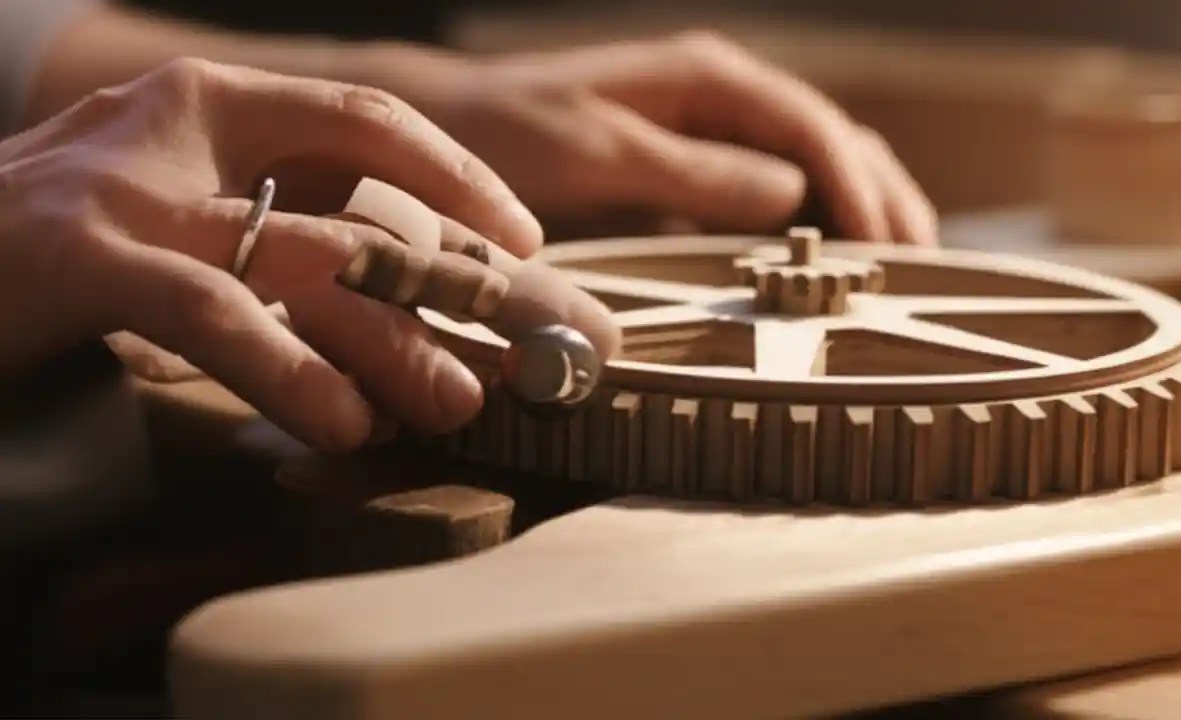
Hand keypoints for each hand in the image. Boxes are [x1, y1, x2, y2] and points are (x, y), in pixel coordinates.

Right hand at [0, 58, 615, 450]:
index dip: (459, 181)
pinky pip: (213, 315)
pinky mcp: (70, 255)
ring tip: (460, 403)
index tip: (525, 243)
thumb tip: (400, 310)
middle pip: (362, 207)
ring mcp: (126, 186)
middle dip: (464, 284)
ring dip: (395, 342)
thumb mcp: (173, 220)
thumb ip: (271, 242)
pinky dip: (287, 372)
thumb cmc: (42, 253)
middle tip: (545, 342)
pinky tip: (343, 425)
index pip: (367, 124)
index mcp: (211, 105)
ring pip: (303, 262)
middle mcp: (178, 127)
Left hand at [368, 31, 936, 242]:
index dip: (857, 185)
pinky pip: (778, 192)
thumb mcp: (594, 153)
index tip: (884, 247)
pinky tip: (840, 264)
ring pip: (818, 164)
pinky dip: (820, 225)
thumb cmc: (508, 135)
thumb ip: (691, 171)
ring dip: (865, 210)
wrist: (454, 130)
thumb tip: (791, 198)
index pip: (810, 127)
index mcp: (708, 78)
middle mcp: (723, 96)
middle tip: (919, 269)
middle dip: (882, 198)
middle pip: (835, 139)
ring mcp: (714, 131)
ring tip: (905, 271)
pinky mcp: (698, 169)